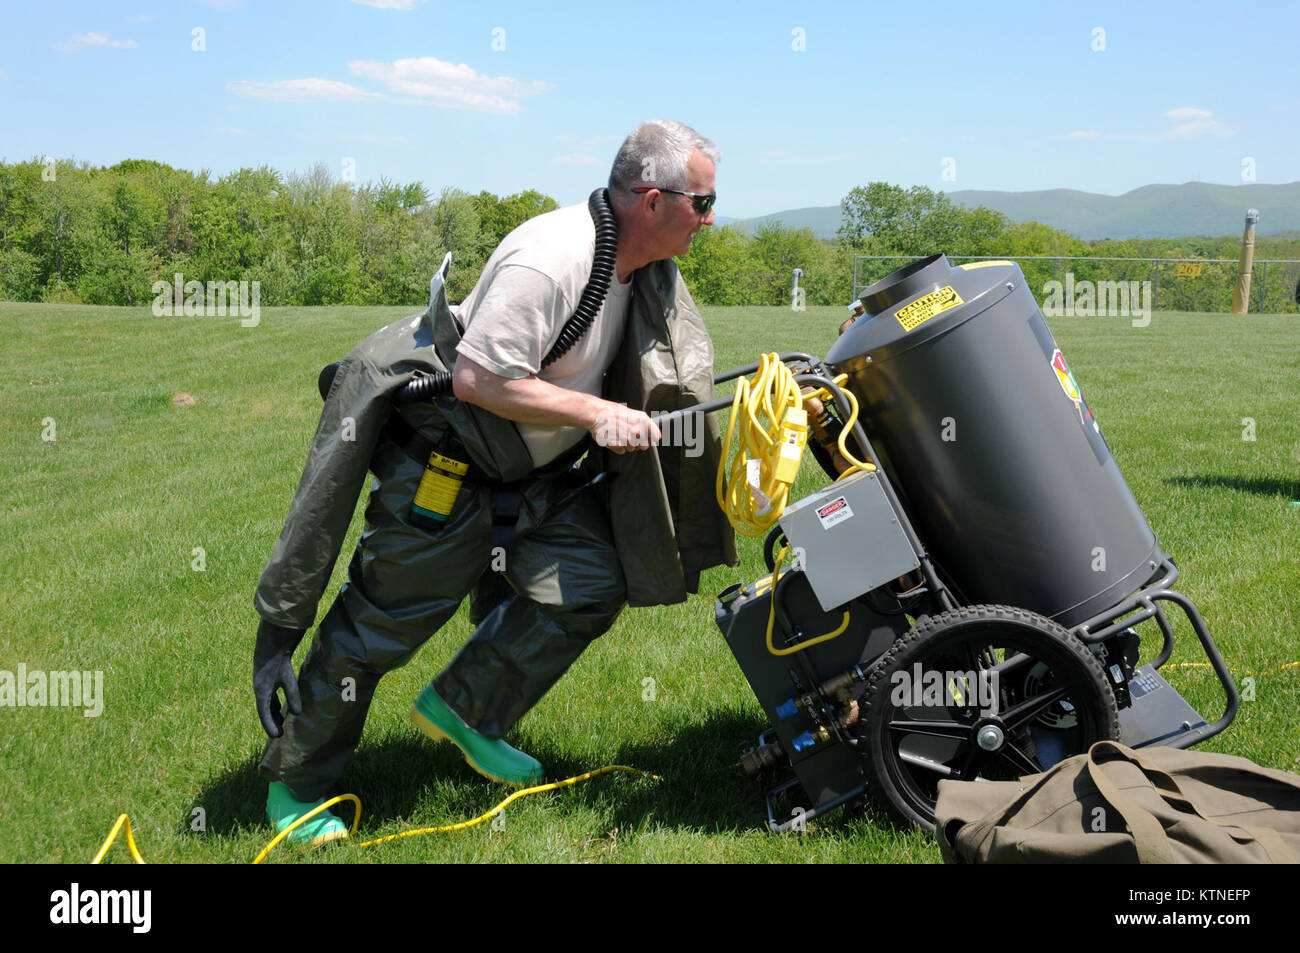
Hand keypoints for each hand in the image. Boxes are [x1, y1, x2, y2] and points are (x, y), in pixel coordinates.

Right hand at [254, 619, 305, 737]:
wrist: (271, 642)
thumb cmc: (279, 661)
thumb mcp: (288, 679)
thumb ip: (293, 695)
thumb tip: (297, 713)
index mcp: (261, 691)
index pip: (264, 713)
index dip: (270, 726)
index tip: (276, 736)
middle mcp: (259, 689)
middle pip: (264, 710)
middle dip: (271, 722)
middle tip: (279, 733)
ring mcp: (262, 684)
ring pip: (266, 704)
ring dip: (273, 714)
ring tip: (281, 723)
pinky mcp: (266, 679)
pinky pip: (269, 696)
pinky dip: (274, 704)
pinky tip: (281, 707)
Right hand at [591, 404, 660, 453]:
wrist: (596, 414)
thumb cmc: (612, 412)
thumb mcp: (633, 414)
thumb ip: (646, 424)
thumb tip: (657, 435)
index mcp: (643, 421)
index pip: (655, 437)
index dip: (651, 438)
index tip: (649, 438)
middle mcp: (637, 431)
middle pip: (644, 446)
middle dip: (638, 443)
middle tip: (629, 434)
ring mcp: (627, 440)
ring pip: (632, 449)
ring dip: (627, 444)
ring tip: (618, 433)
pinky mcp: (618, 446)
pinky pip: (622, 451)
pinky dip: (618, 446)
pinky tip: (613, 437)